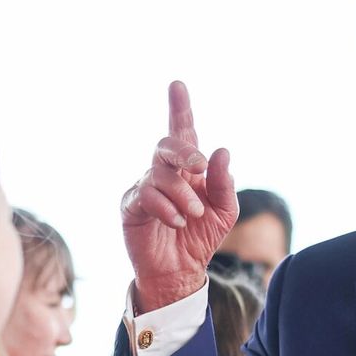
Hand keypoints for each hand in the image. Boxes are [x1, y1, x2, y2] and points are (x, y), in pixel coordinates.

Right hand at [118, 81, 239, 312]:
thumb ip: (224, 182)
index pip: (183, 132)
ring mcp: (144, 187)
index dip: (179, 108)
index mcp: (187, 168)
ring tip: (193, 215)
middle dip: (185, 152)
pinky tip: (176, 221)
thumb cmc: (201, 236)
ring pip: (160, 175)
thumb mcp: (224, 210)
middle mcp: (163, 172)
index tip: (177, 85)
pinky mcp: (131, 205)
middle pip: (168, 145)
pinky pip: (146, 195)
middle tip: (200, 167)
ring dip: (181, 194)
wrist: (180, 270)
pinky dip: (165, 207)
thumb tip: (221, 151)